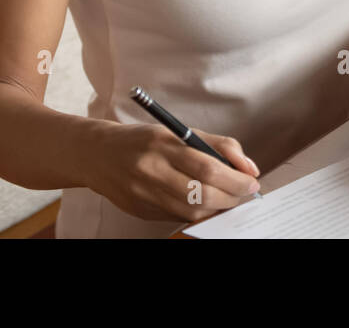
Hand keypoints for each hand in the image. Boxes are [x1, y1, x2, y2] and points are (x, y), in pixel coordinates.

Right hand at [86, 122, 261, 222]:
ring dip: (218, 208)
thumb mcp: (177, 131)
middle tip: (245, 192)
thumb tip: (249, 167)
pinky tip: (207, 204)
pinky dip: (198, 213)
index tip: (251, 180)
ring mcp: (145, 194)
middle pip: (202, 194)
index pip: (208, 167)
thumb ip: (216, 145)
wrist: (98, 155)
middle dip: (232, 196)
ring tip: (229, 198)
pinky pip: (178, 217)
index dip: (235, 178)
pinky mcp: (142, 211)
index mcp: (163, 145)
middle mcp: (152, 171)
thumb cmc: (144, 140)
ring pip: (192, 211)